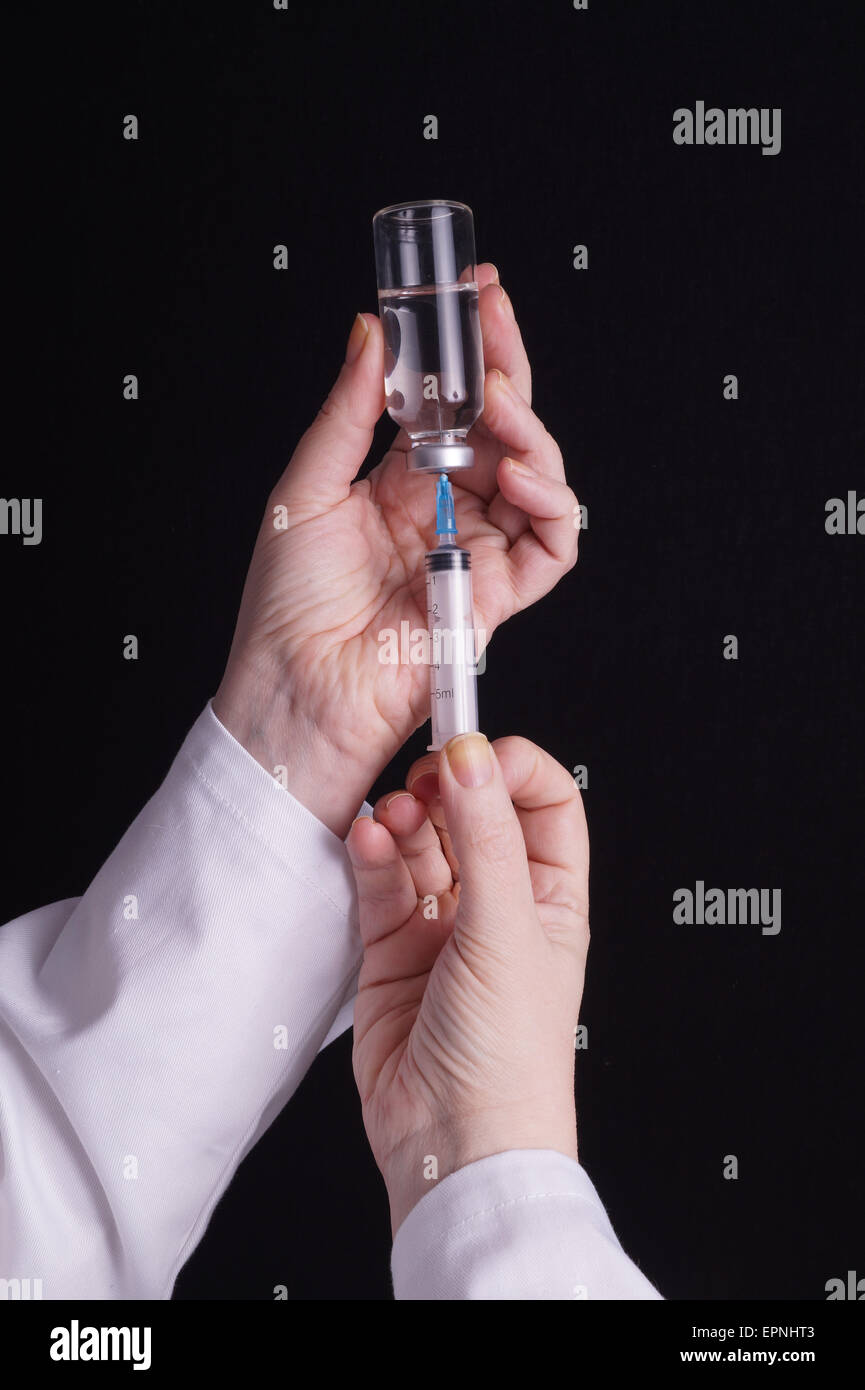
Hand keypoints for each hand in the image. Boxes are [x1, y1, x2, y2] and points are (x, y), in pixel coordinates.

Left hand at [213, 266, 579, 837]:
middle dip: (507, 368)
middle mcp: (443, 511)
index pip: (449, 404)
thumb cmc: (286, 607)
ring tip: (499, 404)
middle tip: (496, 323)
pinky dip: (551, 503)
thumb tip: (372, 332)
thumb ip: (348, 412)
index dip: (468, 350)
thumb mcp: (304, 490)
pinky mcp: (498, 597)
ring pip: (536, 477)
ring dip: (530, 430)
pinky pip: (554, 544)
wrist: (293, 693)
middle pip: (500, 428)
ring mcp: (475, 552)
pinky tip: (517, 475)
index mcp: (396, 483)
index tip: (474, 296)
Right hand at [345, 732, 589, 1233]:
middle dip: (448, 789)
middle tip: (424, 777)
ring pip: (420, 843)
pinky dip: (371, 854)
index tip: (475, 746)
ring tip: (393, 816)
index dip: (511, 768)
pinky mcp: (390, 949)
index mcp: (551, 898)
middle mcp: (497, 906)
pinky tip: (366, 840)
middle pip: (473, 815)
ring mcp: (441, 927)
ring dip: (405, 819)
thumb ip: (485, 837)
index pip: (542, 805)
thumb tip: (473, 754)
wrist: (454, 1144)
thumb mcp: (506, 930)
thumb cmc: (509, 1058)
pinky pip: (379, 882)